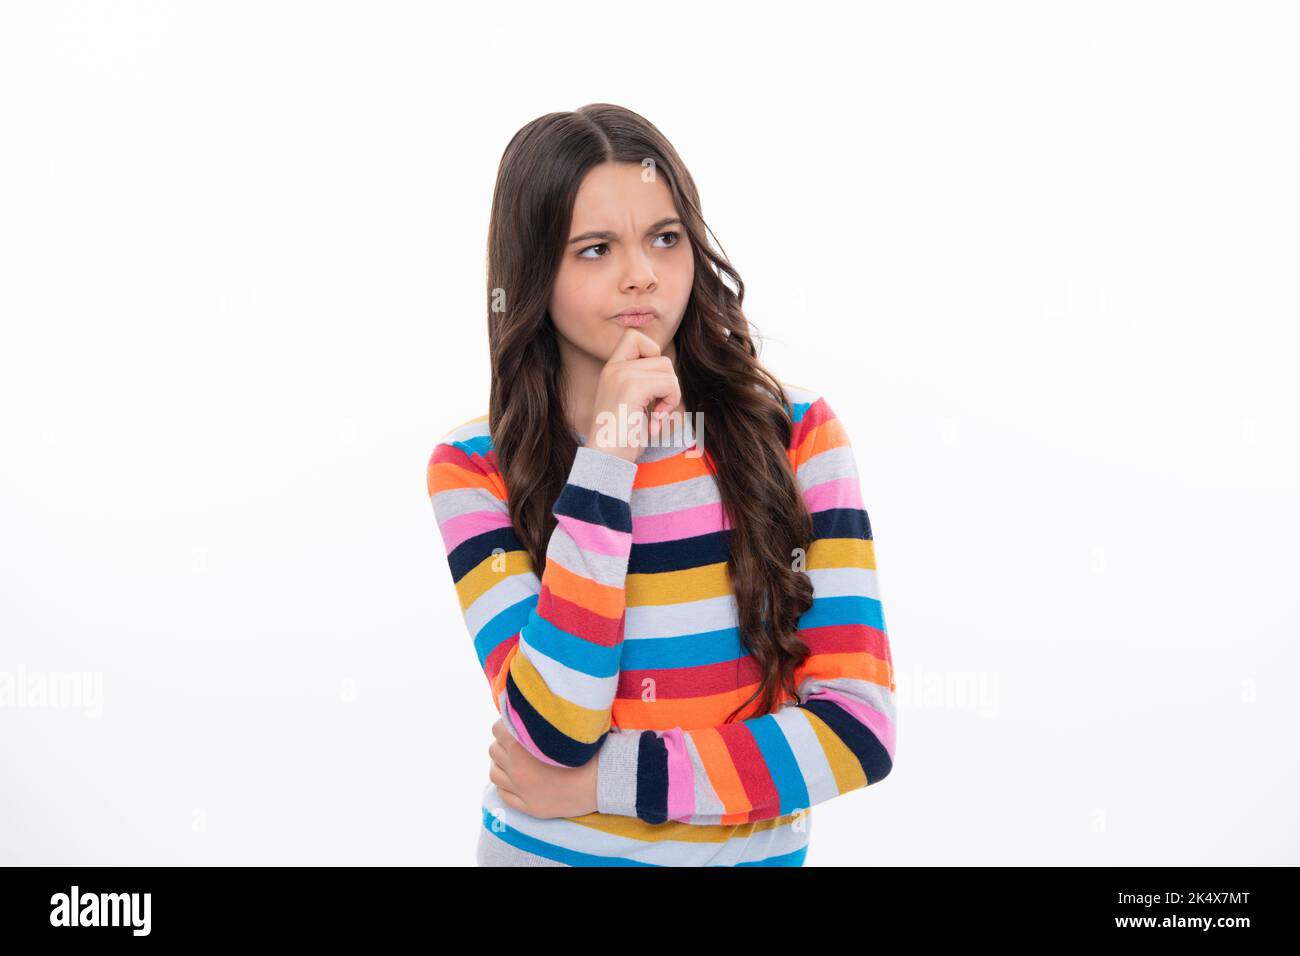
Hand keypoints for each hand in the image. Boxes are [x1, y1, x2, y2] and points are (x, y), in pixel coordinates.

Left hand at [487, 718, 598, 818]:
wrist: (605, 780)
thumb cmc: (588, 748)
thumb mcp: (561, 727)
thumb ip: (539, 720)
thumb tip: (525, 708)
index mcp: (521, 747)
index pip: (497, 729)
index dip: (506, 724)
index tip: (516, 724)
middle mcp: (517, 769)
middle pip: (494, 750)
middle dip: (503, 744)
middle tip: (517, 742)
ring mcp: (522, 791)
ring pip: (495, 773)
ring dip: (502, 765)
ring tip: (515, 761)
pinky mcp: (531, 807)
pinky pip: (504, 795)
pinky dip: (506, 786)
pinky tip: (517, 781)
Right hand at [581, 327, 681, 463]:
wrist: (606, 459)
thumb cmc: (622, 439)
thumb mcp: (631, 403)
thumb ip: (643, 382)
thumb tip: (668, 375)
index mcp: (611, 369)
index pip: (635, 337)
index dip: (652, 354)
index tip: (651, 385)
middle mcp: (613, 368)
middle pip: (660, 357)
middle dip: (667, 384)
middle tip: (656, 408)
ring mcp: (621, 375)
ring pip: (667, 369)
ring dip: (670, 395)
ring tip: (655, 416)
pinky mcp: (631, 388)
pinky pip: (669, 384)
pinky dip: (669, 404)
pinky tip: (655, 421)